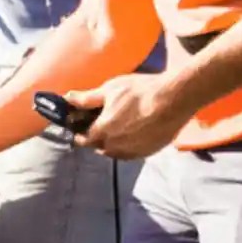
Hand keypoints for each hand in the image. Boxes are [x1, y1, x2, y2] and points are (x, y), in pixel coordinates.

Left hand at [65, 73, 195, 159]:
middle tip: (100, 123)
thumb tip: (67, 98)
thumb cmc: (139, 92)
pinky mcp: (148, 152)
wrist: (174, 100)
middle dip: (95, 137)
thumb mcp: (109, 90)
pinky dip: (126, 145)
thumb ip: (86, 99)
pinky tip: (131, 132)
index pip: (83, 140)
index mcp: (102, 132)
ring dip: (111, 143)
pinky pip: (131, 153)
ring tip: (116, 127)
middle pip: (98, 146)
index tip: (79, 126)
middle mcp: (115, 147)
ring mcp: (133, 152)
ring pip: (115, 152)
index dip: (79, 133)